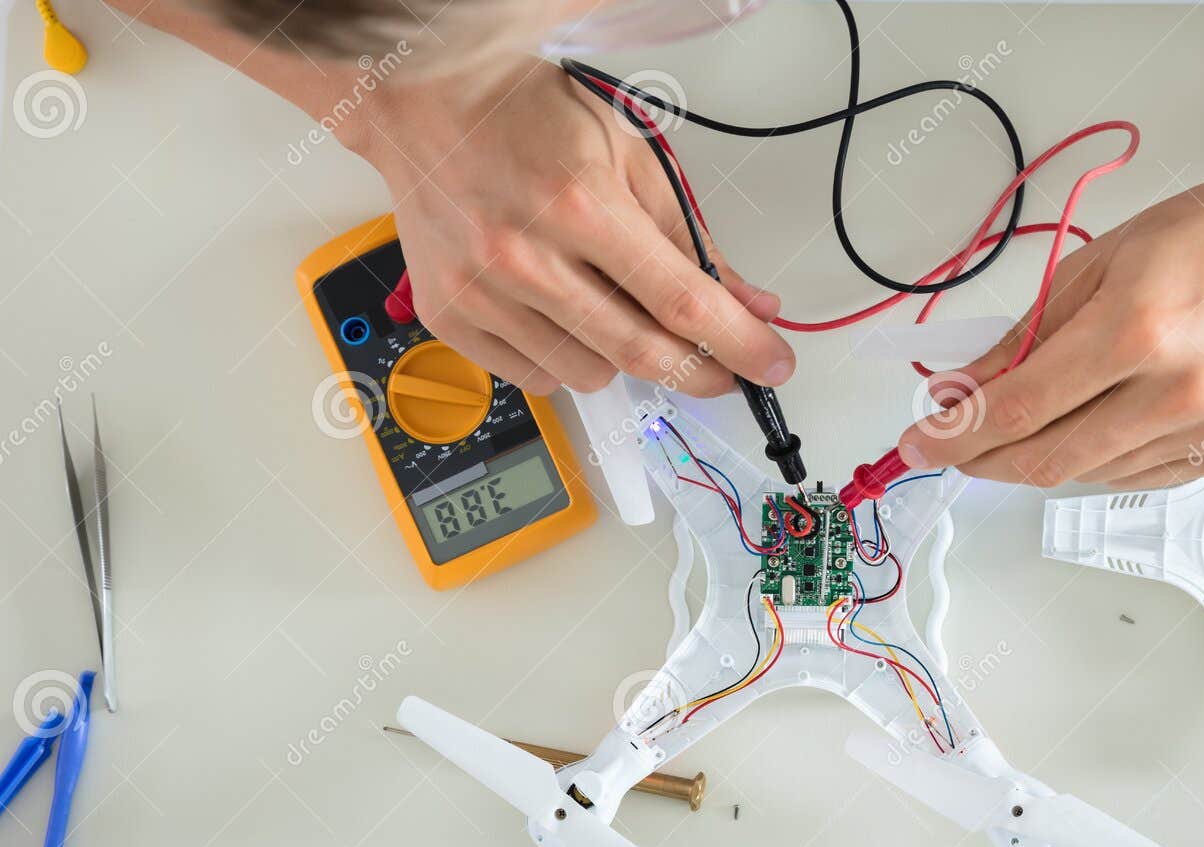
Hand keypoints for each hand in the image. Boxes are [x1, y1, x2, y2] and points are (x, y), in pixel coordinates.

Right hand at [341, 58, 794, 395]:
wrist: (422, 102)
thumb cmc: (527, 117)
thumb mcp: (628, 155)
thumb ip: (691, 236)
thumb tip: (748, 301)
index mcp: (580, 205)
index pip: (681, 301)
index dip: (738, 343)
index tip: (772, 364)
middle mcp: (526, 256)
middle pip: (640, 353)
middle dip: (701, 371)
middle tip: (727, 370)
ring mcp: (482, 293)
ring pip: (589, 375)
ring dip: (624, 358)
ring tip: (616, 308)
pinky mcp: (451, 317)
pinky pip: (536, 377)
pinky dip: (567, 361)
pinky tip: (564, 317)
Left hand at [896, 159, 1203, 488]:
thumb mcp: (1096, 266)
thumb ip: (1025, 336)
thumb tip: (964, 389)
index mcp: (1134, 330)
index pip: (1018, 408)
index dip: (956, 434)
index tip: (918, 443)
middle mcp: (1174, 391)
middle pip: (1046, 458)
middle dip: (984, 459)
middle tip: (952, 447)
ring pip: (1086, 474)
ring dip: (1040, 456)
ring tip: (1025, 423)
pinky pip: (1133, 476)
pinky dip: (1094, 459)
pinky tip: (1089, 425)